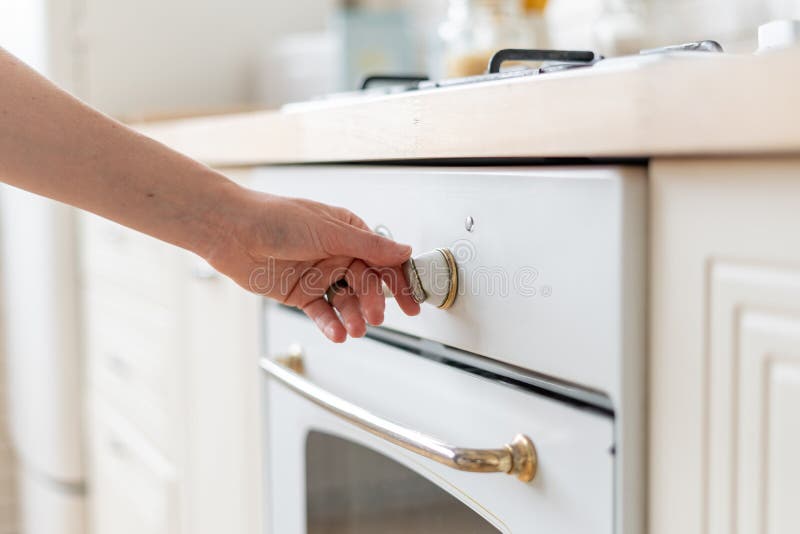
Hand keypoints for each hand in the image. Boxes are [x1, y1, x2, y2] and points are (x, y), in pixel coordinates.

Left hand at [205, 185, 419, 341]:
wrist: (232, 232)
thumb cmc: (275, 218)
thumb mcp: (329, 231)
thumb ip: (369, 247)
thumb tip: (403, 251)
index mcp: (348, 233)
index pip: (382, 259)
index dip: (399, 280)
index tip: (412, 300)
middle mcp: (336, 254)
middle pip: (366, 284)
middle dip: (373, 302)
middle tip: (376, 316)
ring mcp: (319, 274)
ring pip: (345, 302)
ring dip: (352, 316)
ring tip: (354, 328)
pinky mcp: (300, 293)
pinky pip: (322, 312)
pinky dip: (330, 324)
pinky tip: (336, 332)